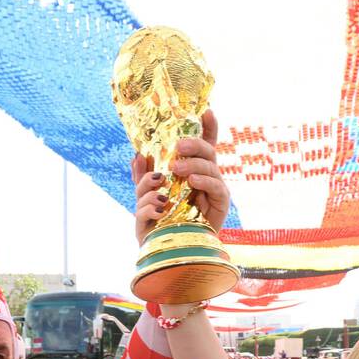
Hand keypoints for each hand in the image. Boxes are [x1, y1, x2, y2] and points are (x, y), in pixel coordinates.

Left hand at [132, 109, 229, 245]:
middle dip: (195, 143)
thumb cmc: (162, 220)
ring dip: (194, 164)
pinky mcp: (221, 203)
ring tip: (177, 168)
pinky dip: (204, 182)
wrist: (170, 248)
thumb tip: (137, 156)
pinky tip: (192, 181)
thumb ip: (143, 178)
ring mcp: (215, 187)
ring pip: (210, 166)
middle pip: (208, 150)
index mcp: (192, 167)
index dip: (208, 125)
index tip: (206, 110)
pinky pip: (217, 187)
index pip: (203, 142)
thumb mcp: (147, 197)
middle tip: (179, 145)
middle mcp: (206, 174)